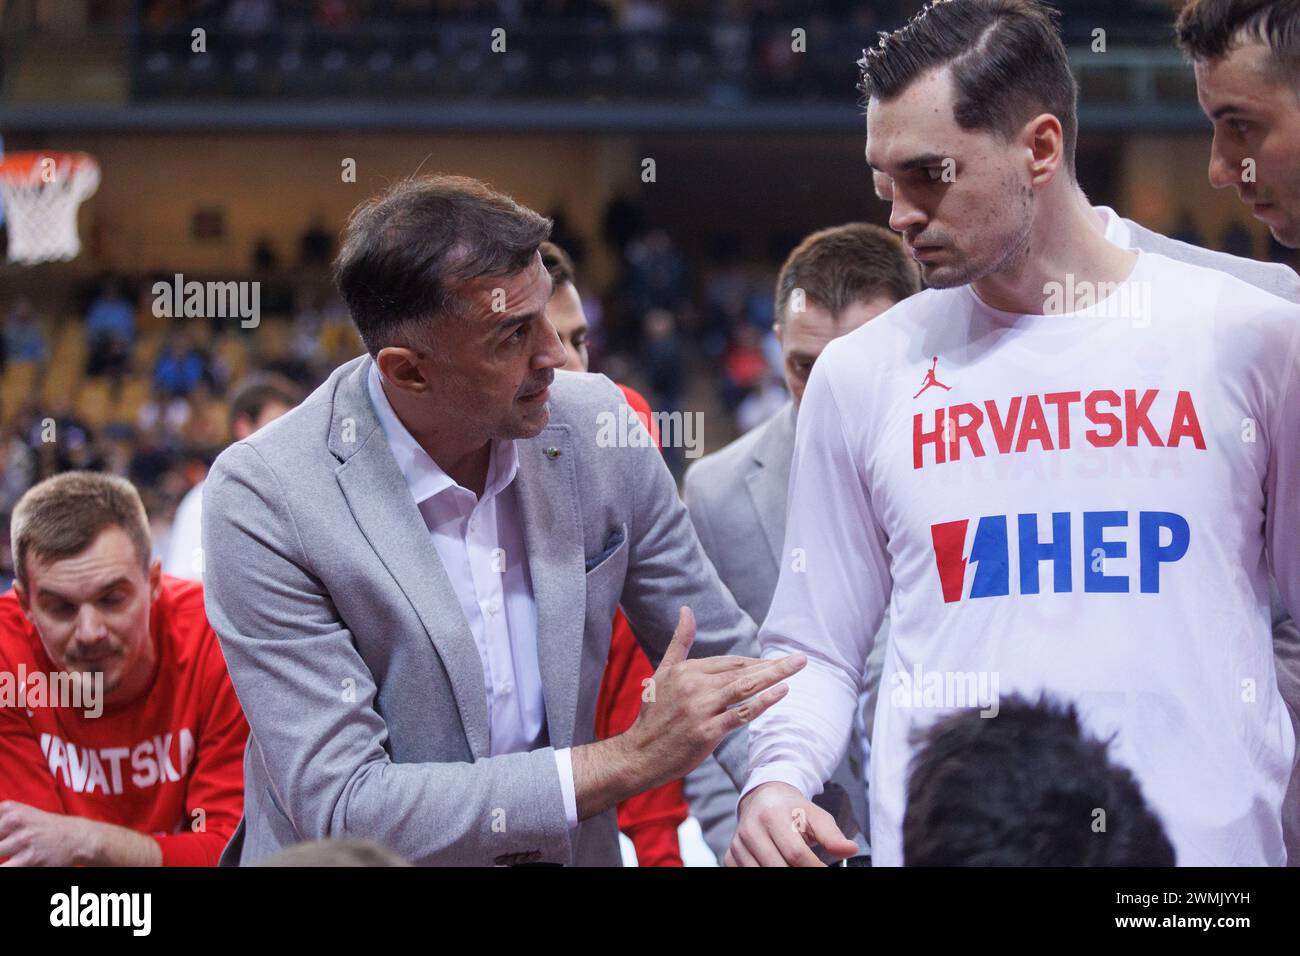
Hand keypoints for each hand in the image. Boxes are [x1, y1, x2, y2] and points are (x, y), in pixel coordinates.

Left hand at [0, 801, 89, 866]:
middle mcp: (14, 821)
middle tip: (1, 848)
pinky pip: (5, 869)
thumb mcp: (17, 814)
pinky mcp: (30, 859)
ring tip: (7, 852)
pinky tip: (11, 863)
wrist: (75, 837)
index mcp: (7, 809)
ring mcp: (22, 840)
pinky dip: (6, 867)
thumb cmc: (40, 828)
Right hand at [624, 606, 805, 789]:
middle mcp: (695, 686)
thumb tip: (686, 610)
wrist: (639, 754)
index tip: (777, 662)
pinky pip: (740, 714)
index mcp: (687, 670)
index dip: (756, 661)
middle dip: (773, 665)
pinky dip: (763, 702)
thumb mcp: (663, 672)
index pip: (730, 661)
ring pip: (745, 688)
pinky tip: (781, 692)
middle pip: (742, 671)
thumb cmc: (653, 714)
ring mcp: (701, 709)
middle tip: (801, 659)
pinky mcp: (707, 732)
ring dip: (774, 676)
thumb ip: (679, 641)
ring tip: (797, 667)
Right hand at [725, 781, 857, 866]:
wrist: (765, 798)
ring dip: (780, 875)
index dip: (814, 868)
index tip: (825, 871)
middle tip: (810, 870)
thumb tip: (850, 850)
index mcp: (772, 816)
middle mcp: (750, 829)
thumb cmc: (794, 810)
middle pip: (777, 868)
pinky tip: (776, 865)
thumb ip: (832, 835)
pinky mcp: (730, 855)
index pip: (796, 854)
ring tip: (794, 867)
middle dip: (798, 874)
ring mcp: (737, 844)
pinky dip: (761, 874)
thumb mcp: (815, 816)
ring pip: (759, 874)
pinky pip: (745, 874)